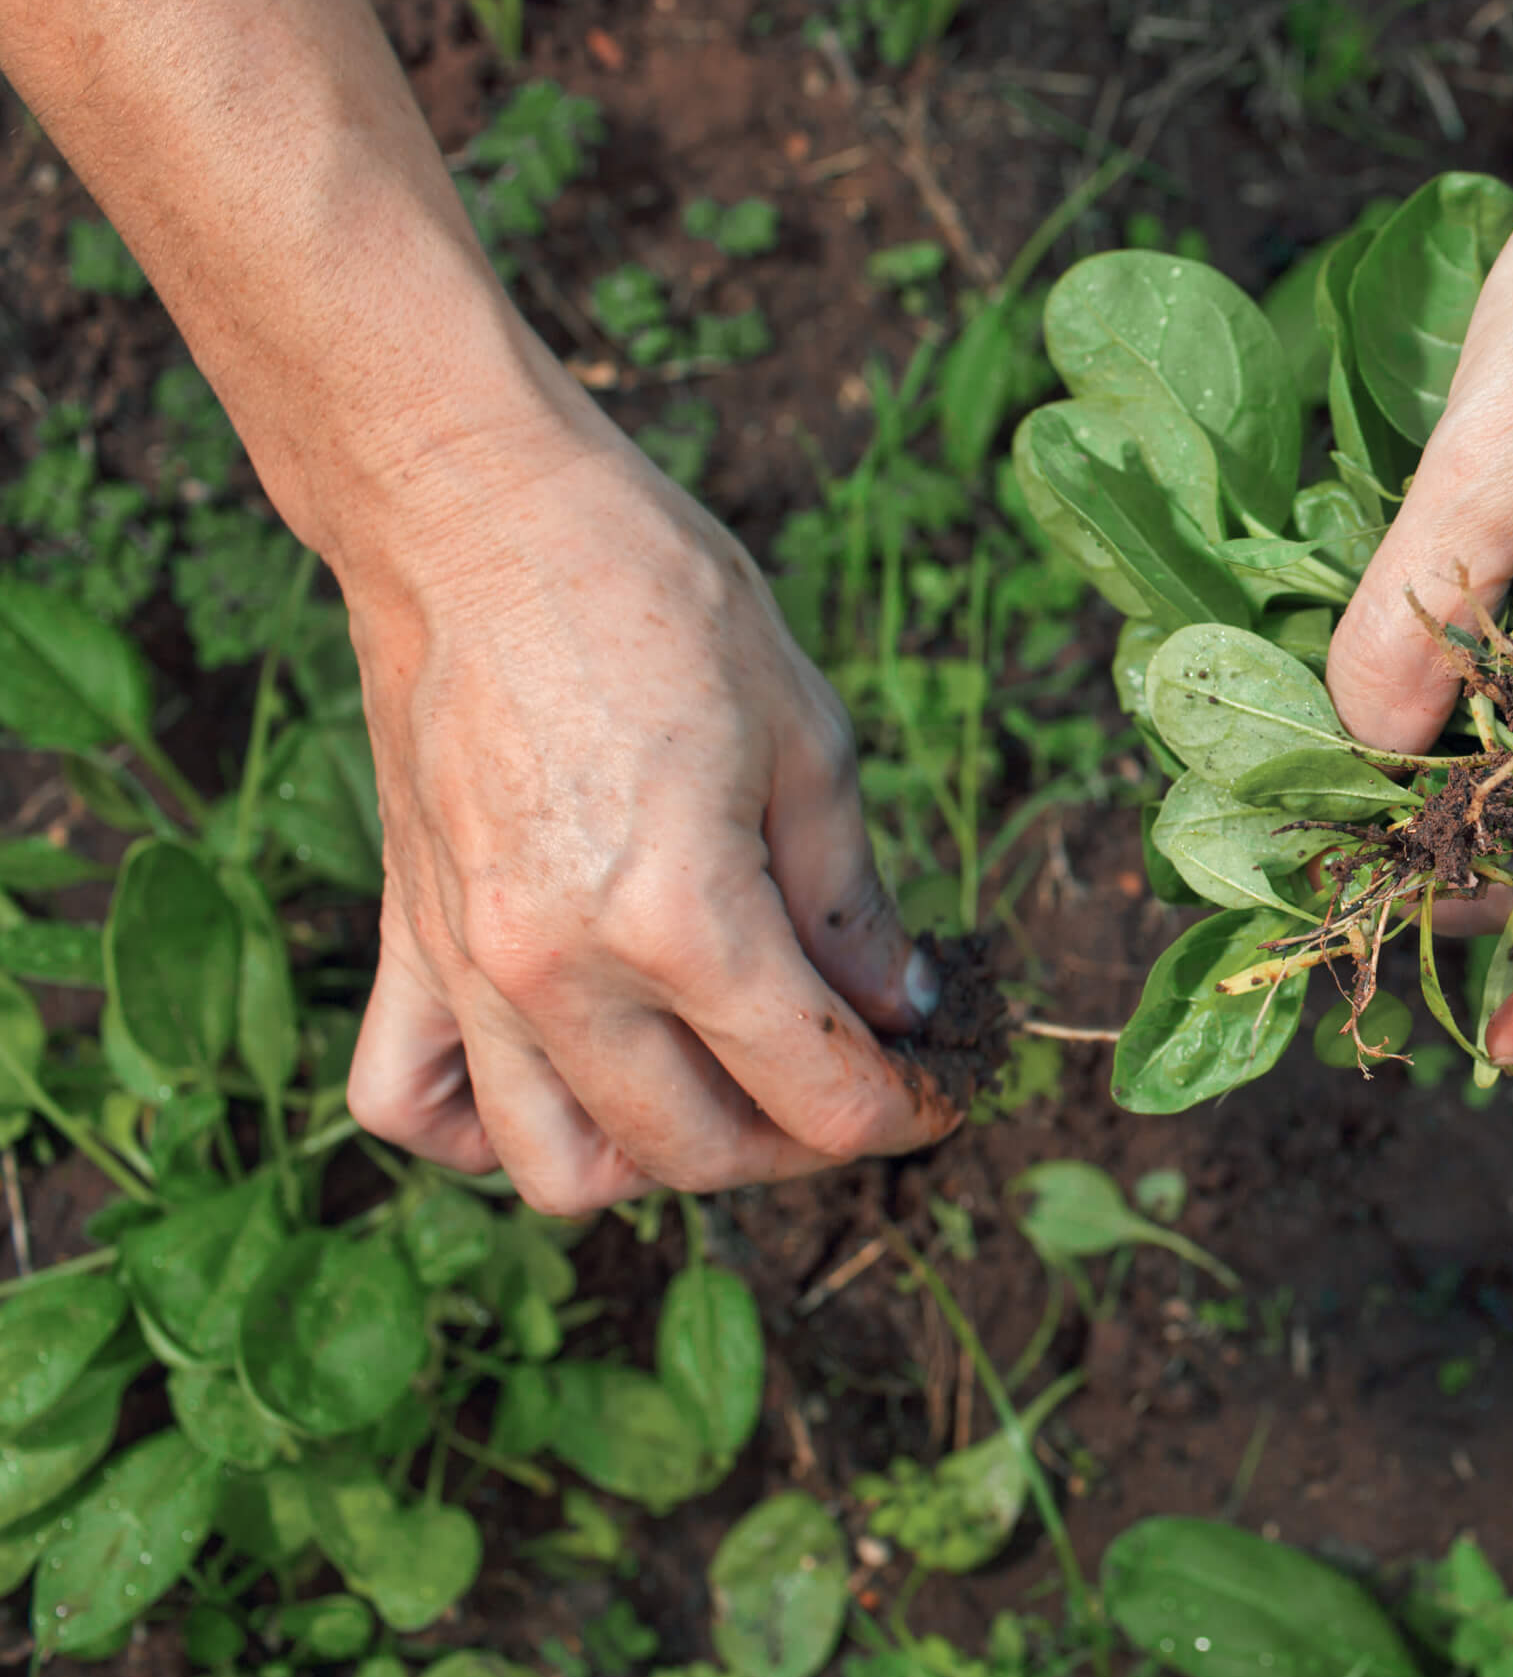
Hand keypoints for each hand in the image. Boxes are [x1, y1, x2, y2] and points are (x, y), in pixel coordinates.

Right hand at [339, 407, 956, 1214]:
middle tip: (851, 1071)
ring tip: (718, 1081)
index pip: (818, 1096)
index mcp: (680, 919)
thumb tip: (907, 1005)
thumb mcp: (808, 738)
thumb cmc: (653, 592)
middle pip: (699, 1153)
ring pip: (558, 1168)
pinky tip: (565, 1069)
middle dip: (802, 1140)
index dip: (906, 1110)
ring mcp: (469, 965)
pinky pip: (412, 1102)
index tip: (940, 1084)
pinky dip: (484, 1124)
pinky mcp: (407, 937)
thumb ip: (855, 903)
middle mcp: (559, 970)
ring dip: (657, 1154)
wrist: (476, 508)